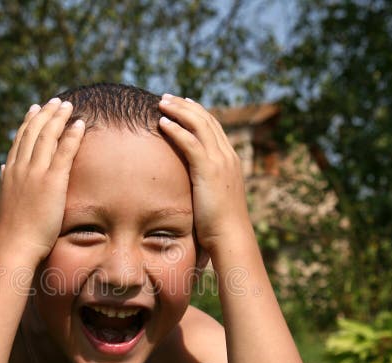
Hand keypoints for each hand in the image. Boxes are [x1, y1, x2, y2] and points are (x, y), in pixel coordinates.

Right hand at [0, 98, 84, 262]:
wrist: (13, 246)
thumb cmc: (8, 232)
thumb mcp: (1, 203)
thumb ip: (3, 184)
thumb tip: (2, 169)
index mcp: (10, 173)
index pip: (20, 140)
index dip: (29, 122)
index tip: (35, 109)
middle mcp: (21, 168)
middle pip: (34, 132)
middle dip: (45, 114)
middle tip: (55, 101)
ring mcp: (36, 173)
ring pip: (48, 136)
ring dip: (59, 118)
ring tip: (68, 105)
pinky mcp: (52, 181)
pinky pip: (64, 152)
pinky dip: (72, 135)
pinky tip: (79, 124)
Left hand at [157, 95, 249, 255]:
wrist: (231, 236)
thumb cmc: (219, 226)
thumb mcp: (213, 199)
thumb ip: (204, 186)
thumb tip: (191, 188)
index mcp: (230, 161)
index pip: (214, 127)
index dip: (197, 112)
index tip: (182, 103)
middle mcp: (227, 156)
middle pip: (206, 119)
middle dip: (185, 105)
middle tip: (167, 97)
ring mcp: (220, 161)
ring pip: (199, 125)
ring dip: (178, 110)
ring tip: (161, 102)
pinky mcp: (209, 170)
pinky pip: (190, 142)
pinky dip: (176, 129)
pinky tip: (162, 122)